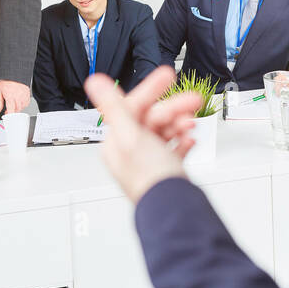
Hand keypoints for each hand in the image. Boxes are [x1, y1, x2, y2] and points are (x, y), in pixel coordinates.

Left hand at [0, 79, 30, 114]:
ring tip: (13, 104)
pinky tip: (19, 101)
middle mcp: (18, 97)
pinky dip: (23, 104)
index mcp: (10, 96)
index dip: (9, 115)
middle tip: (8, 109)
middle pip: (17, 110)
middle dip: (12, 111)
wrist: (13, 73)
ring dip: (17, 108)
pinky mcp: (27, 94)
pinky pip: (26, 103)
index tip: (7, 115)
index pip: (11, 110)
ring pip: (22, 107)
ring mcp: (24, 96)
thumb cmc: (6, 81)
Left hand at [84, 66, 202, 203]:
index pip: (132, 106)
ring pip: (164, 132)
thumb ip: (114, 106)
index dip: (151, 90)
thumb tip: (94, 82)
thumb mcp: (130, 135)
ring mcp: (148, 161)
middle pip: (152, 118)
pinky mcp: (164, 171)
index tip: (168, 76)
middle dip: (174, 109)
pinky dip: (183, 141)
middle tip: (193, 101)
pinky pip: (174, 148)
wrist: (174, 211)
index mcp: (116, 141)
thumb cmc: (150, 178)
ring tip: (191, 125)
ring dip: (179, 124)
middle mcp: (129, 151)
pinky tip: (190, 140)